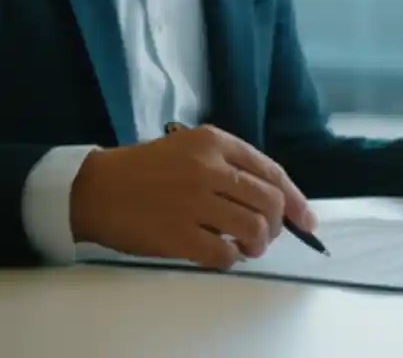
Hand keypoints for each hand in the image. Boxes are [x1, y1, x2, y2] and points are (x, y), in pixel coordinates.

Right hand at [70, 125, 314, 269]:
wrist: (95, 188)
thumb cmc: (145, 170)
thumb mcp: (189, 148)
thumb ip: (229, 166)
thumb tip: (276, 201)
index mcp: (213, 142)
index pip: (271, 172)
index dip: (295, 200)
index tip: (307, 221)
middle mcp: (208, 168)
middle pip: (268, 202)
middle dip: (277, 225)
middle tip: (266, 236)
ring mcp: (193, 202)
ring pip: (253, 229)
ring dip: (257, 245)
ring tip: (246, 247)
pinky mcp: (178, 235)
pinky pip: (224, 254)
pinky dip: (232, 259)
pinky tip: (223, 255)